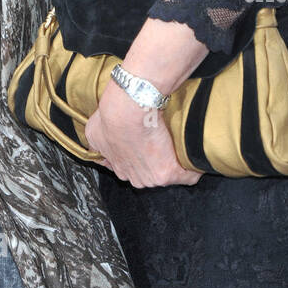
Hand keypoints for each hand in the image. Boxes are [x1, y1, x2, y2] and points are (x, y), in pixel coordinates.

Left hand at [85, 81, 200, 188]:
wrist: (130, 108)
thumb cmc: (113, 115)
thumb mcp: (94, 132)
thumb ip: (98, 146)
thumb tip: (99, 153)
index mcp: (121, 170)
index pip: (137, 170)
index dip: (146, 156)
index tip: (152, 144)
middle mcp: (137, 179)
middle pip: (155, 173)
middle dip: (161, 160)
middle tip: (165, 140)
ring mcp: (154, 178)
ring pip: (172, 173)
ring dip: (178, 160)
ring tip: (179, 141)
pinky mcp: (171, 173)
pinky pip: (189, 174)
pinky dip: (193, 164)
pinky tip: (192, 151)